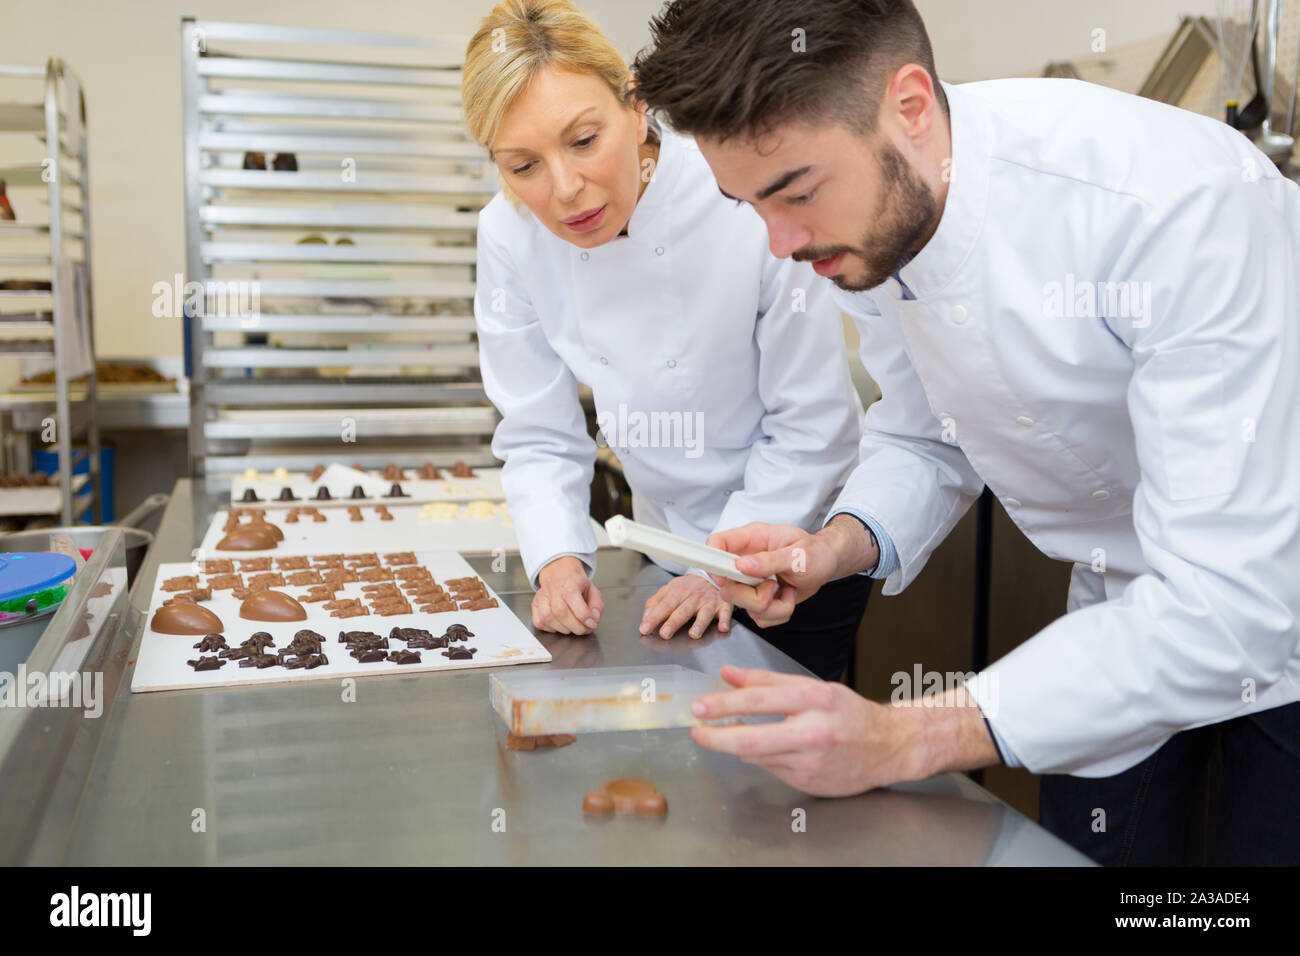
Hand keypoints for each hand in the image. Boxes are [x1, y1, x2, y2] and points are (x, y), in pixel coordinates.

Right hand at [532, 556, 603, 634]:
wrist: (560, 575)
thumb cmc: (576, 584)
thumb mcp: (593, 590)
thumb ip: (597, 606)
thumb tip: (594, 620)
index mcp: (570, 584)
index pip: (576, 604)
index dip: (586, 619)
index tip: (592, 623)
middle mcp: (553, 590)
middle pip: (561, 613)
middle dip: (576, 627)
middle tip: (584, 628)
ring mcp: (541, 597)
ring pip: (549, 619)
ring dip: (564, 628)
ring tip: (572, 624)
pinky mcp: (534, 605)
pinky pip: (540, 623)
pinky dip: (551, 628)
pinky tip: (559, 623)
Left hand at [639, 573, 731, 639]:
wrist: (712, 575)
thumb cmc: (688, 587)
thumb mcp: (669, 590)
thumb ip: (656, 603)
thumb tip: (645, 616)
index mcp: (677, 591)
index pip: (664, 606)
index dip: (654, 617)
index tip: (645, 628)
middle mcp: (693, 597)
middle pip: (682, 610)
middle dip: (674, 622)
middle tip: (665, 633)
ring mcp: (709, 601)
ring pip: (704, 613)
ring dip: (699, 623)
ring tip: (693, 634)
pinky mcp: (723, 605)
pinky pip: (725, 612)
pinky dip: (725, 620)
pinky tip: (722, 628)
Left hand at [689, 665, 998, 795]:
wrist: (889, 747)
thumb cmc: (849, 714)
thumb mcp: (813, 687)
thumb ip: (769, 682)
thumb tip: (728, 675)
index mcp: (814, 699)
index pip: (758, 700)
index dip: (723, 704)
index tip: (700, 707)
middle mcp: (813, 731)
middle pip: (750, 737)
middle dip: (715, 736)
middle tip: (696, 730)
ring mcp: (810, 760)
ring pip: (756, 754)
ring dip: (737, 743)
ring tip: (733, 731)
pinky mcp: (808, 781)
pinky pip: (770, 767)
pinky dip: (761, 756)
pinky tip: (769, 746)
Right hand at [704, 521, 843, 627]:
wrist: (827, 564)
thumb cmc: (815, 551)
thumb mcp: (797, 553)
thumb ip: (769, 559)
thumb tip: (742, 565)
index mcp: (751, 540)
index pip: (717, 544)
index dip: (715, 563)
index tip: (728, 578)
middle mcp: (747, 561)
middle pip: (726, 587)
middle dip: (751, 596)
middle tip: (772, 585)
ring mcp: (751, 582)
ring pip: (744, 607)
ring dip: (771, 606)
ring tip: (785, 589)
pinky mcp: (759, 599)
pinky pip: (760, 618)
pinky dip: (778, 613)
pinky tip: (787, 596)